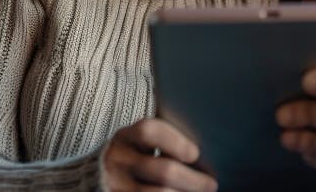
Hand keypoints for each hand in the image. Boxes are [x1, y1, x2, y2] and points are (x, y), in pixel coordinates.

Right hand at [102, 118, 217, 191]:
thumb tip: (205, 149)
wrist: (104, 177)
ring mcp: (114, 184)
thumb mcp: (144, 142)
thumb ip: (166, 138)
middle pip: (162, 171)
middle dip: (193, 180)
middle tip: (212, 184)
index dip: (176, 141)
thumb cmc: (138, 155)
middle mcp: (116, 159)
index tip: (195, 154)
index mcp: (126, 136)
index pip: (149, 131)